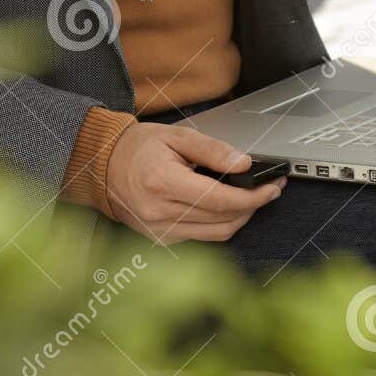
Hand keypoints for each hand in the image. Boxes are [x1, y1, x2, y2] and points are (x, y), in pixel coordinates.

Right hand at [105, 121, 286, 242]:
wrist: (103, 166)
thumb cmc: (138, 148)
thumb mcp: (176, 136)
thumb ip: (212, 150)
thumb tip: (244, 164)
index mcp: (163, 183)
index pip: (220, 200)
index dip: (253, 196)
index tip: (272, 187)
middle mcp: (160, 212)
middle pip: (222, 219)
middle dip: (253, 205)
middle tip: (270, 188)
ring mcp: (159, 230)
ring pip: (216, 233)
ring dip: (240, 217)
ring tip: (253, 198)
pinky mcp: (161, 239)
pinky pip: (201, 236)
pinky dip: (220, 223)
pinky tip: (227, 207)